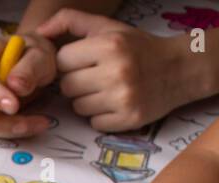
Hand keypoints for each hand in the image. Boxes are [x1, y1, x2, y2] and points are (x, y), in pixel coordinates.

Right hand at [0, 32, 57, 138]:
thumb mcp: (40, 55)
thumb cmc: (33, 54)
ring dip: (7, 129)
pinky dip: (11, 130)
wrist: (32, 62)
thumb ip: (30, 67)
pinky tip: (33, 124)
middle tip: (24, 124)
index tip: (13, 106)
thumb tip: (16, 87)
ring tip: (38, 124)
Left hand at [36, 11, 195, 131]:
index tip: (85, 61)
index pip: (62, 61)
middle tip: (95, 77)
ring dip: (87, 101)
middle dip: (76, 82)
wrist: (180, 69)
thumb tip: (38, 33)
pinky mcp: (129, 120)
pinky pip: (94, 123)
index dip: (70, 62)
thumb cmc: (138, 48)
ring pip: (77, 107)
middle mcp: (117, 71)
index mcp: (110, 45)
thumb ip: (71, 21)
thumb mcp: (109, 27)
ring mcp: (123, 98)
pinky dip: (101, 116)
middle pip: (66, 86)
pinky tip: (115, 104)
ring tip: (107, 90)